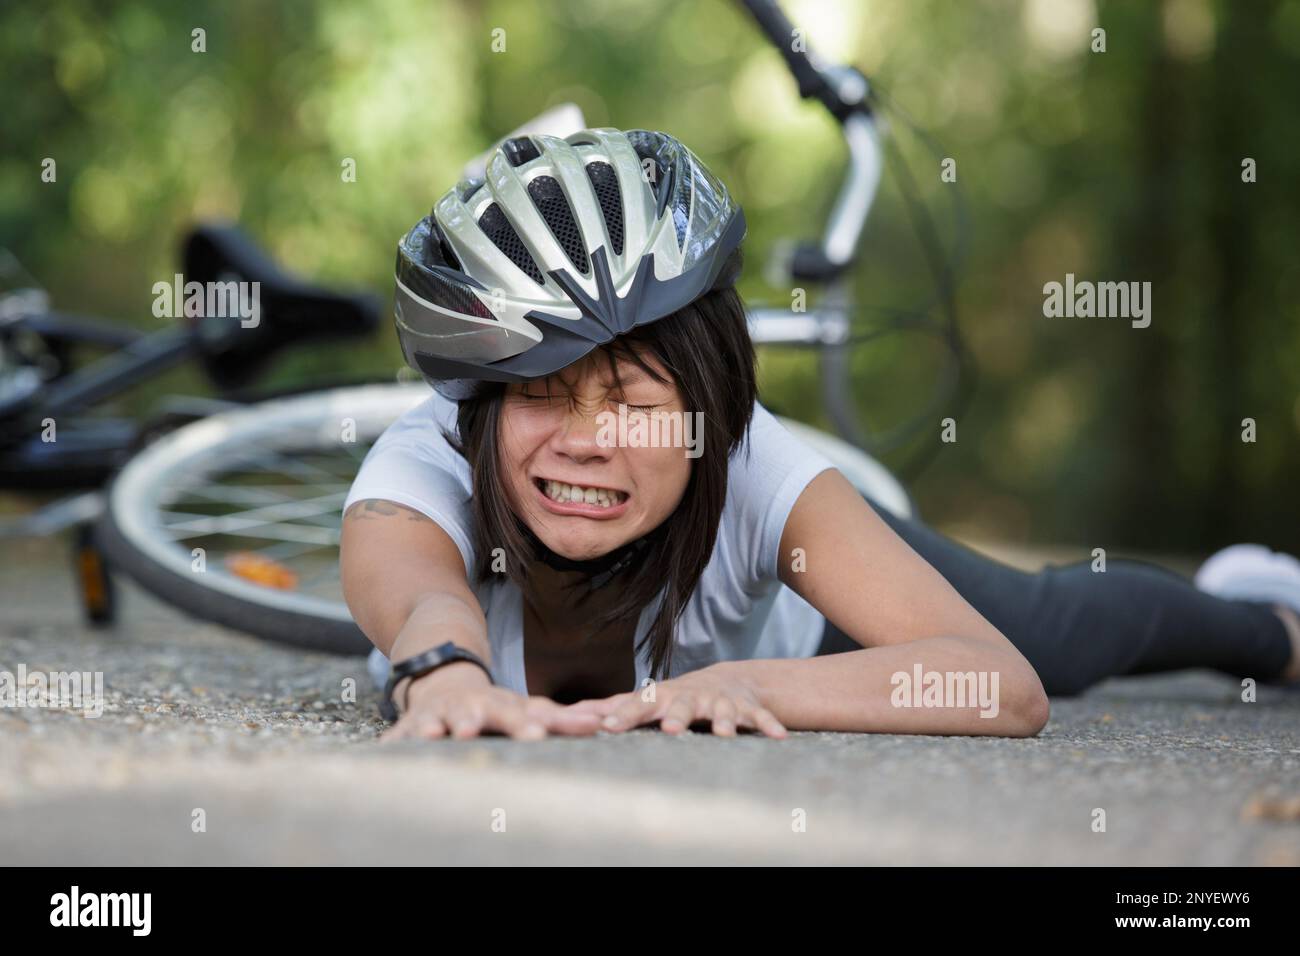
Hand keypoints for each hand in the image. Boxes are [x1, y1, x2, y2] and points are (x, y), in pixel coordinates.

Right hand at [381, 662, 602, 740]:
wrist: (445, 682)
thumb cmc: (494, 707)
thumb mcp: (526, 710)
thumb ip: (564, 720)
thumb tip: (604, 722)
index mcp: (503, 706)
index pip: (522, 715)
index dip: (529, 725)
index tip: (540, 735)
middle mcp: (475, 708)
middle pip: (486, 714)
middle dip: (490, 722)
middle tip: (493, 730)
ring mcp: (444, 714)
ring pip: (446, 719)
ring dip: (449, 725)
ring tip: (452, 733)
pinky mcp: (415, 724)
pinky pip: (404, 733)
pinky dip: (398, 740)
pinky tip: (391, 747)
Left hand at [563, 665, 787, 737]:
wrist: (723, 681)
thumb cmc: (673, 698)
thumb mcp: (644, 700)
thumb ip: (611, 708)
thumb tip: (570, 715)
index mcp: (662, 698)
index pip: (639, 706)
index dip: (624, 716)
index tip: (608, 728)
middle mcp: (690, 698)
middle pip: (681, 707)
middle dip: (676, 717)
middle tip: (671, 730)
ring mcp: (720, 702)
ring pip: (721, 711)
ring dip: (722, 721)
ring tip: (722, 733)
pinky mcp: (746, 708)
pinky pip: (759, 717)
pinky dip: (768, 725)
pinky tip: (779, 738)